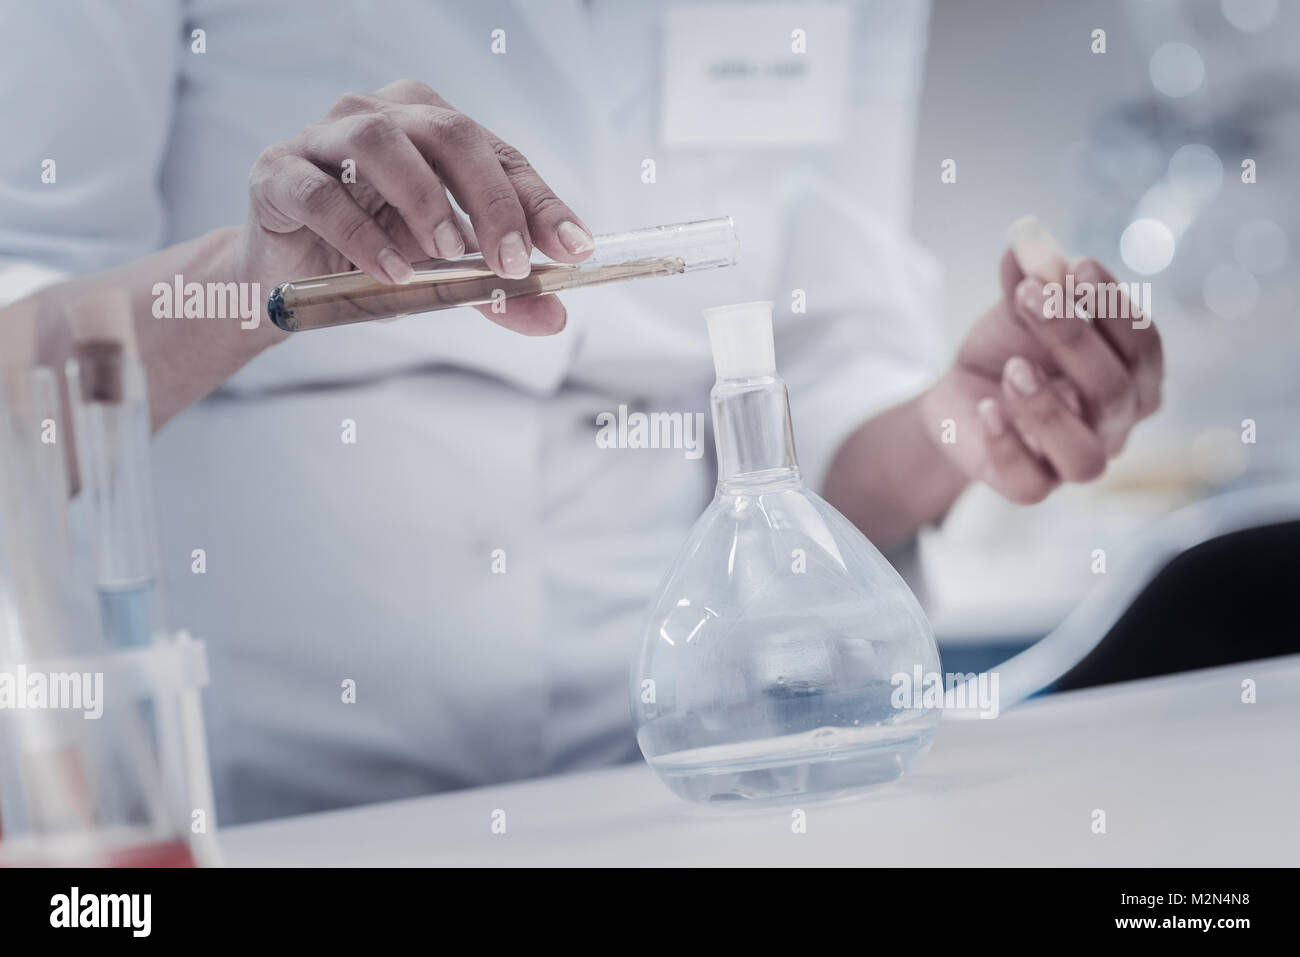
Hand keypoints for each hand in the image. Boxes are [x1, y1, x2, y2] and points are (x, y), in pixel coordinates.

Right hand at [235, 79, 592, 336]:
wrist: (285, 278)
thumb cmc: (371, 254)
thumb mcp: (444, 274)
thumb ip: (496, 291)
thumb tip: (555, 317)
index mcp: (431, 125)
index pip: (499, 155)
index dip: (540, 202)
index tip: (574, 250)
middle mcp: (380, 116)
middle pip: (448, 135)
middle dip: (491, 200)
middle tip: (512, 262)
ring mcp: (322, 138)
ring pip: (380, 144)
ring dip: (424, 199)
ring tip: (448, 253)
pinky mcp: (277, 173)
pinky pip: (321, 193)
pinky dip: (361, 235)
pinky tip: (391, 272)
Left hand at [919, 251, 1163, 503]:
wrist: (959, 396)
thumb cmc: (1011, 349)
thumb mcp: (1017, 308)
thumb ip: (1027, 279)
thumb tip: (1025, 240)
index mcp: (1133, 378)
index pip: (1143, 346)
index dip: (1113, 307)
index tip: (1074, 265)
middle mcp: (1115, 425)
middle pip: (1114, 391)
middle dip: (1073, 339)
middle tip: (1030, 295)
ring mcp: (1073, 462)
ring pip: (1084, 455)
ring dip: (1048, 408)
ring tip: (1012, 368)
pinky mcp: (1028, 486)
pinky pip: (1030, 484)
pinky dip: (1008, 445)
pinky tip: (986, 407)